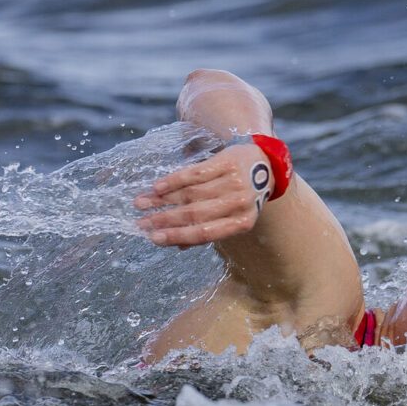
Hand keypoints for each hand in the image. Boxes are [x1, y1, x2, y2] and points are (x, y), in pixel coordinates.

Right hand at [134, 143, 273, 248]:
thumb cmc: (244, 195)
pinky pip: (194, 173)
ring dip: (162, 200)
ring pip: (191, 193)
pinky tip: (157, 187)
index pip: (205, 232)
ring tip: (141, 204)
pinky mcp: (226, 161)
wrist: (265, 161)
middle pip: (195, 213)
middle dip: (164, 219)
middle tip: (142, 224)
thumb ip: (208, 230)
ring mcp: (234, 180)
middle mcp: (240, 201)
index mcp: (243, 222)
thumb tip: (176, 245)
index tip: (154, 238)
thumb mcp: (234, 217)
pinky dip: (173, 181)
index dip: (177, 235)